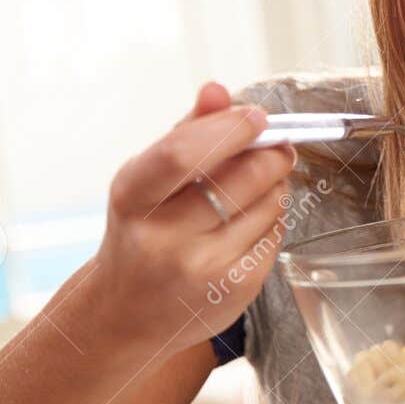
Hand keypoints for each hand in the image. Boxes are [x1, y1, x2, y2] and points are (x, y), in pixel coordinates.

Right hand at [72, 83, 295, 357]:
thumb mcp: (148, 179)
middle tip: (278, 145)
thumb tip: (218, 89)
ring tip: (253, 189)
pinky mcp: (236, 290)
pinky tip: (247, 224)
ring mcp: (201, 268)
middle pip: (242, 178)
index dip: (228, 129)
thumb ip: (188, 131)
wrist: (126, 314)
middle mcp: (162, 238)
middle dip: (272, 153)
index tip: (257, 116)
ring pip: (270, 204)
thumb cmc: (142, 231)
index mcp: (133, 198)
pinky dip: (272, 219)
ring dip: (274, 186)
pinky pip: (276, 234)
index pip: (182, 155)